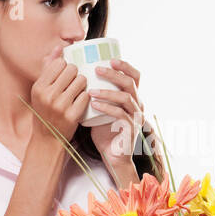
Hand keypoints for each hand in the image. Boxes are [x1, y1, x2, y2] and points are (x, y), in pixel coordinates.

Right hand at [29, 46, 89, 146]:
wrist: (47, 138)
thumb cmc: (44, 110)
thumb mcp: (40, 90)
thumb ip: (48, 67)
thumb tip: (59, 47)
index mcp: (38, 87)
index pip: (59, 63)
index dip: (65, 66)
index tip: (64, 74)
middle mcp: (48, 96)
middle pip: (72, 69)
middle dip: (75, 73)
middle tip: (72, 82)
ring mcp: (60, 106)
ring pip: (82, 80)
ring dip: (82, 84)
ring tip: (76, 91)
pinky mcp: (72, 115)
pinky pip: (86, 95)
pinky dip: (85, 97)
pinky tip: (80, 101)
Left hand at [87, 59, 149, 182]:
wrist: (112, 155)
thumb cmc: (104, 131)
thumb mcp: (100, 110)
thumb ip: (96, 95)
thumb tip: (77, 78)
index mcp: (132, 98)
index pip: (135, 76)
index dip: (125, 66)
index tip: (111, 59)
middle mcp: (137, 105)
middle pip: (130, 83)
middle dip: (114, 74)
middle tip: (97, 70)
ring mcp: (136, 116)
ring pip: (125, 98)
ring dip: (107, 92)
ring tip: (90, 91)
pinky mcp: (131, 128)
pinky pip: (120, 115)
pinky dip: (106, 108)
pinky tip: (93, 105)